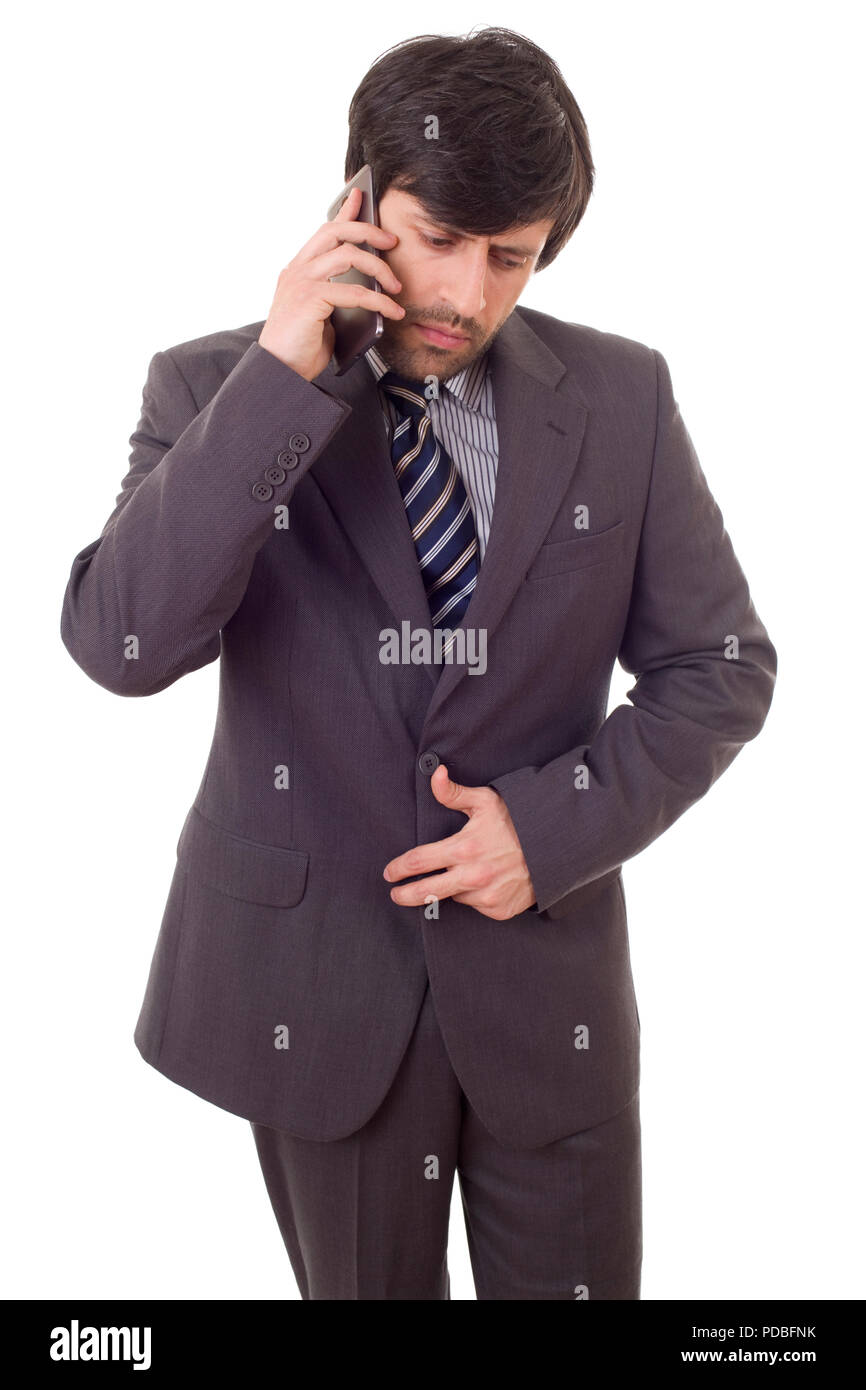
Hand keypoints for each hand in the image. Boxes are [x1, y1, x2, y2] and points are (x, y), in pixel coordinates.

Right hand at [258, 185, 405, 380]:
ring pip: (348, 256)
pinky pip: (354, 292)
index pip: (325, 231)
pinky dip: (378, 302)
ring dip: (379, 269)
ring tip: (397, 287)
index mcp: (298, 270)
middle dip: (368, 231)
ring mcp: (301, 282)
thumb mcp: (322, 314)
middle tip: (392, 242)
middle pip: (336, 232)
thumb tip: (368, 289)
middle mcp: (297, 270)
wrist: (279, 372)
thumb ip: (336, 295)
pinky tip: (392, 311)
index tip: (361, 195)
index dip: (344, 210)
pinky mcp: (310, 299)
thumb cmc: (300, 348)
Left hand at [383, 764, 535, 919]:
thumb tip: (434, 774)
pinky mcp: (498, 909)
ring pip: (454, 897)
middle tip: (396, 894)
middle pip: (425, 892)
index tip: (389, 873)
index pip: (418, 862)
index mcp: (464, 848)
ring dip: (451, 889)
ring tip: (463, 873)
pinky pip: (476, 905)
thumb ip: (453, 792)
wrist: (555, 847)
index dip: (399, 869)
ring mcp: (486, 896)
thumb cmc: (519, 821)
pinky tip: (485, 882)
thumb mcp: (485, 801)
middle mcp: (473, 876)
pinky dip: (475, 896)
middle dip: (405, 895)